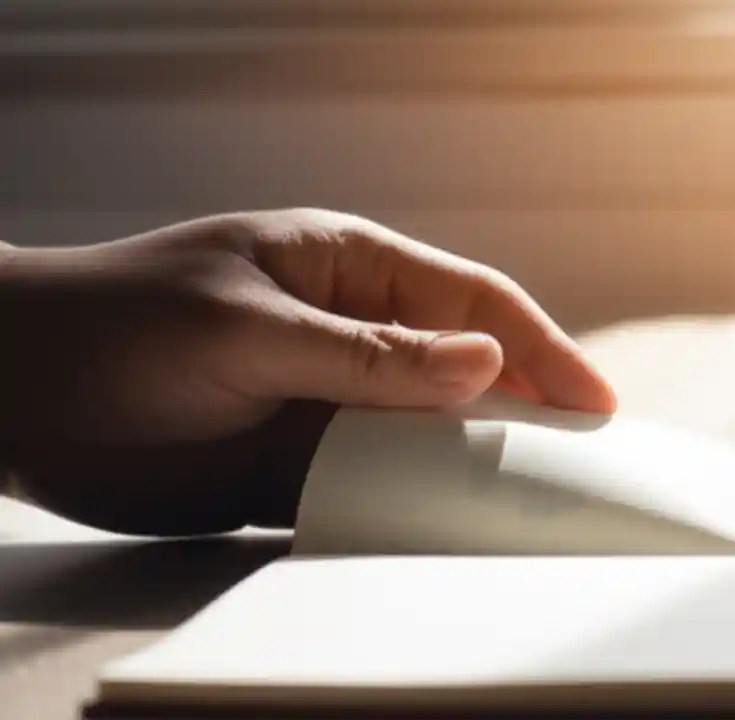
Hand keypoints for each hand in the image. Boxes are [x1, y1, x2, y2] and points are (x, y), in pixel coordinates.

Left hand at [1, 209, 613, 534]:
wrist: (13, 398)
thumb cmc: (118, 326)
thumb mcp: (248, 329)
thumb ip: (366, 355)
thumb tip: (484, 367)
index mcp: (346, 269)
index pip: (469, 303)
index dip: (541, 348)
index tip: (594, 400)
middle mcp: (349, 334)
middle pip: (462, 371)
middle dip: (526, 409)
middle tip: (588, 459)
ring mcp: (326, 401)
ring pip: (425, 435)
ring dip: (471, 465)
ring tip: (534, 504)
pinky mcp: (295, 465)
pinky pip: (374, 485)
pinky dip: (411, 506)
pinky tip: (444, 529)